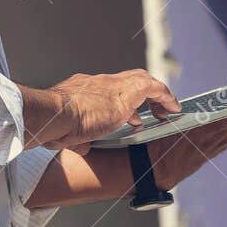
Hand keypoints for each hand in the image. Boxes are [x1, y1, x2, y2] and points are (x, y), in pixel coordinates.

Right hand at [19, 70, 180, 150]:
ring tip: (168, 110)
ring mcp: (112, 84)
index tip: (131, 115)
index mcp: (81, 90)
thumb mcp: (65, 133)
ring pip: (142, 79)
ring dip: (157, 94)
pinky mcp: (127, 91)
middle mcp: (97, 82)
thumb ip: (76, 138)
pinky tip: (174, 108)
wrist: (53, 114)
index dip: (120, 101)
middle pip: (126, 79)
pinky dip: (166, 97)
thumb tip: (81, 147)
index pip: (106, 90)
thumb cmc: (52, 126)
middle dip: (141, 93)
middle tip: (152, 110)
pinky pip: (154, 88)